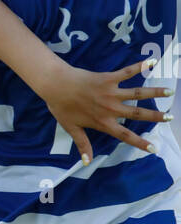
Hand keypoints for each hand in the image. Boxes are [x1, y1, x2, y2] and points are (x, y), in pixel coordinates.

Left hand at [39, 58, 173, 165]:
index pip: (125, 136)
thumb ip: (83, 145)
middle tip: (170, 117)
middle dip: (155, 117)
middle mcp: (111, 109)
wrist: (55, 85)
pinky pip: (126, 72)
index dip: (140, 143)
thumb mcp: (71, 129)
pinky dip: (139, 66)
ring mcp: (111, 93)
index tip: (154, 148)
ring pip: (138, 93)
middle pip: (138, 114)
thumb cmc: (61, 107)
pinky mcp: (108, 78)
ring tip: (169, 92)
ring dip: (155, 92)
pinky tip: (151, 61)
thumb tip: (87, 162)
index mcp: (103, 123)